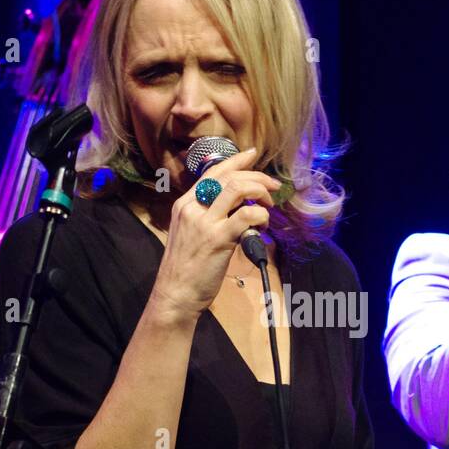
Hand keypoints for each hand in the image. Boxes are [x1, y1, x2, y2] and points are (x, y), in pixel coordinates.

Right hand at [148, 146, 281, 323]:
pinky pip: (246, 215)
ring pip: (237, 189)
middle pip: (228, 177)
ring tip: (269, 204)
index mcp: (185, 204)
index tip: (252, 154)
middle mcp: (192, 207)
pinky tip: (263, 225)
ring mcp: (204, 222)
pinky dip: (260, 216)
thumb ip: (207, 217)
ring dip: (260, 191)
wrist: (175, 293)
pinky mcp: (218, 239)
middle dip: (256, 176)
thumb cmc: (185, 268)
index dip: (235, 161)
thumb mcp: (190, 233)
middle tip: (273, 186)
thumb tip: (237, 208)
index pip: (212, 173)